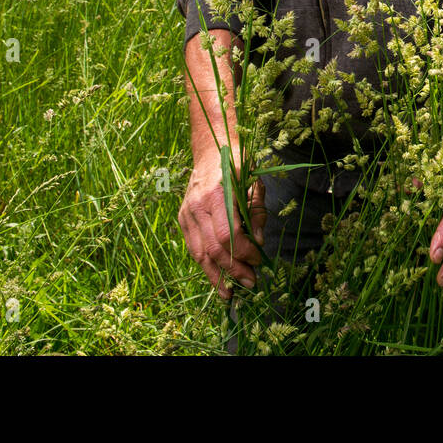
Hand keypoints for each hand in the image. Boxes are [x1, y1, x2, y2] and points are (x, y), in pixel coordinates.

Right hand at [178, 159, 266, 300]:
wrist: (210, 150)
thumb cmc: (237, 164)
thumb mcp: (255, 182)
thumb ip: (257, 211)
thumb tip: (259, 241)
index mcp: (217, 193)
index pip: (228, 234)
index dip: (244, 252)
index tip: (259, 260)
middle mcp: (198, 205)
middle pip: (214, 248)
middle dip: (233, 270)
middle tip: (250, 282)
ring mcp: (187, 213)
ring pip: (200, 253)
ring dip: (217, 276)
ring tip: (230, 293)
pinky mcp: (182, 219)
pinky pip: (194, 248)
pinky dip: (206, 265)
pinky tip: (218, 278)